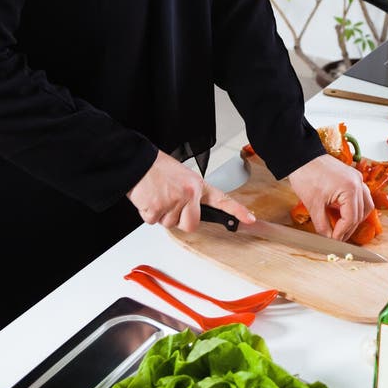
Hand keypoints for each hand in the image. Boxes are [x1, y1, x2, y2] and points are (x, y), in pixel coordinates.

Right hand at [127, 150, 254, 231]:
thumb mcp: (182, 177)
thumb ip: (191, 195)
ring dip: (161, 215)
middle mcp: (189, 194)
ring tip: (157, 196)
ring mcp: (174, 202)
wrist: (138, 162)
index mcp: (197, 185)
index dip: (237, 211)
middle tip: (169, 204)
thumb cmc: (158, 168)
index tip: (249, 219)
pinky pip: (154, 222)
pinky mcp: (158, 209)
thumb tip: (192, 211)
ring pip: (170, 224)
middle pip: (191, 225)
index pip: (222, 199)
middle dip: (179, 220)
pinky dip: (149, 214)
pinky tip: (149, 199)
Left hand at [288, 154, 373, 240]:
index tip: (333, 240)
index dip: (342, 232)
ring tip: (342, 228)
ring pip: (365, 205)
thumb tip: (328, 239)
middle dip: (349, 228)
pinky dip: (355, 206)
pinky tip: (344, 213)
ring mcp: (356, 178)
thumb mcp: (313, 204)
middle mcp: (358, 182)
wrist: (301, 156)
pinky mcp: (352, 176)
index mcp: (350, 189)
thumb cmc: (306, 175)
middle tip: (337, 238)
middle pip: (360, 213)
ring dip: (355, 218)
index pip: (351, 218)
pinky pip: (360, 195)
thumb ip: (322, 225)